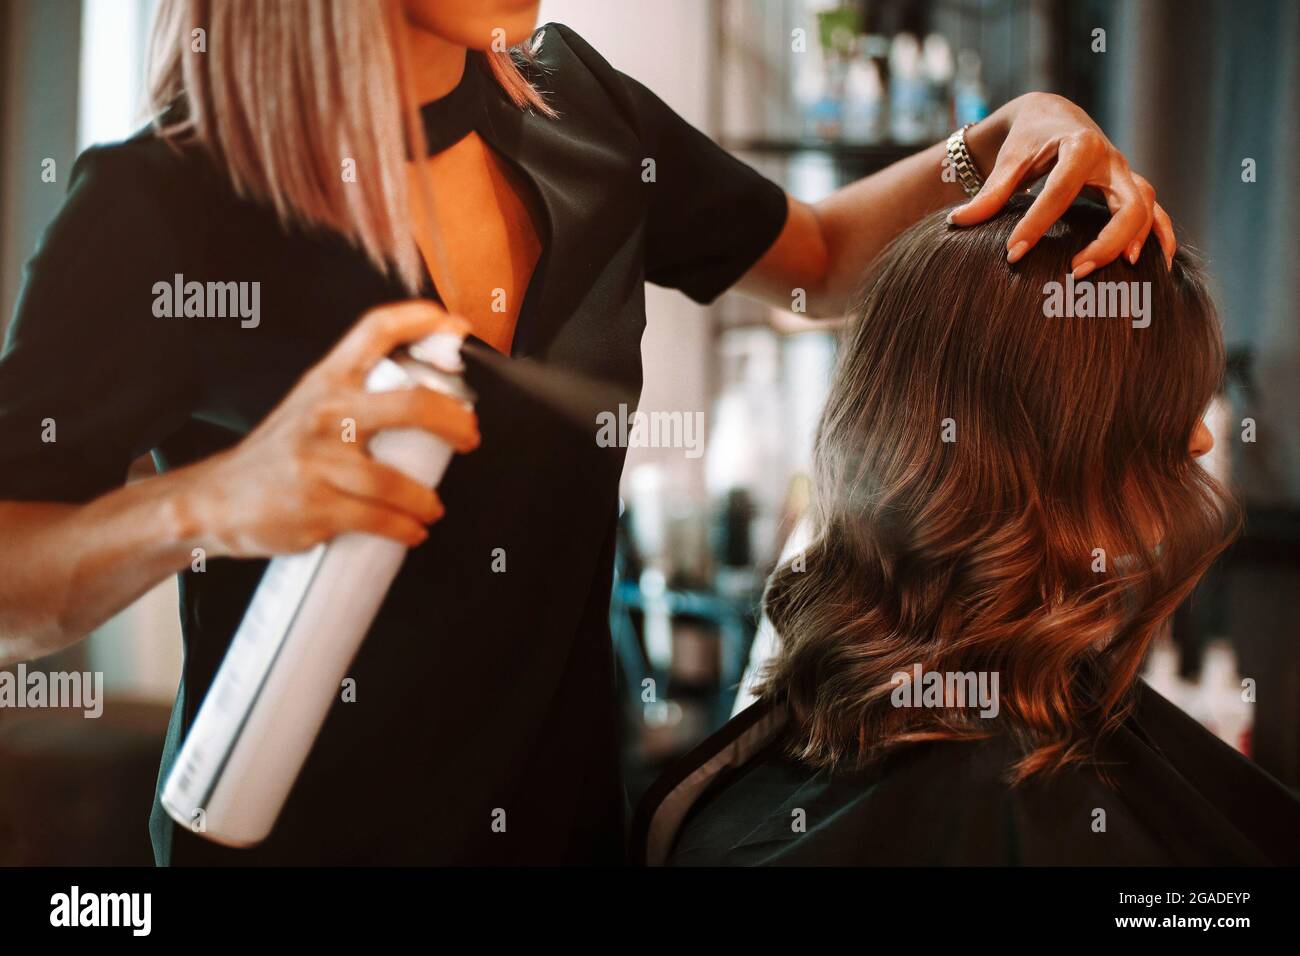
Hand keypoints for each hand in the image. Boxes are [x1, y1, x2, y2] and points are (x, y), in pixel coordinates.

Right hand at [183, 301, 478, 557]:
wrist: (215, 499)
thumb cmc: (278, 453)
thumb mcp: (312, 405)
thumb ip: (359, 395)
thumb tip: (431, 398)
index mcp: (327, 380)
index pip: (375, 331)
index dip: (420, 320)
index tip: (456, 326)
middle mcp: (325, 413)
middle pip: (411, 405)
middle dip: (454, 421)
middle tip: (469, 437)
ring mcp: (318, 461)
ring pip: (395, 479)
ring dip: (426, 499)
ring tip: (431, 506)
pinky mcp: (316, 506)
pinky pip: (378, 519)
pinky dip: (405, 528)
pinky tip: (412, 530)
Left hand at [949, 92, 1174, 276]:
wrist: (1053, 115)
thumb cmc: (1029, 137)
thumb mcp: (1009, 159)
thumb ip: (990, 192)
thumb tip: (959, 221)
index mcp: (1079, 145)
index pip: (1061, 189)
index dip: (1037, 223)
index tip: (1013, 253)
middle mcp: (1111, 160)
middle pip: (1129, 202)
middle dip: (1108, 239)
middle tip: (1075, 271)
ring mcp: (1125, 175)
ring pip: (1147, 208)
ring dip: (1136, 241)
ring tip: (1119, 274)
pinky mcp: (1129, 188)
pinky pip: (1158, 213)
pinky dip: (1161, 238)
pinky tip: (1157, 267)